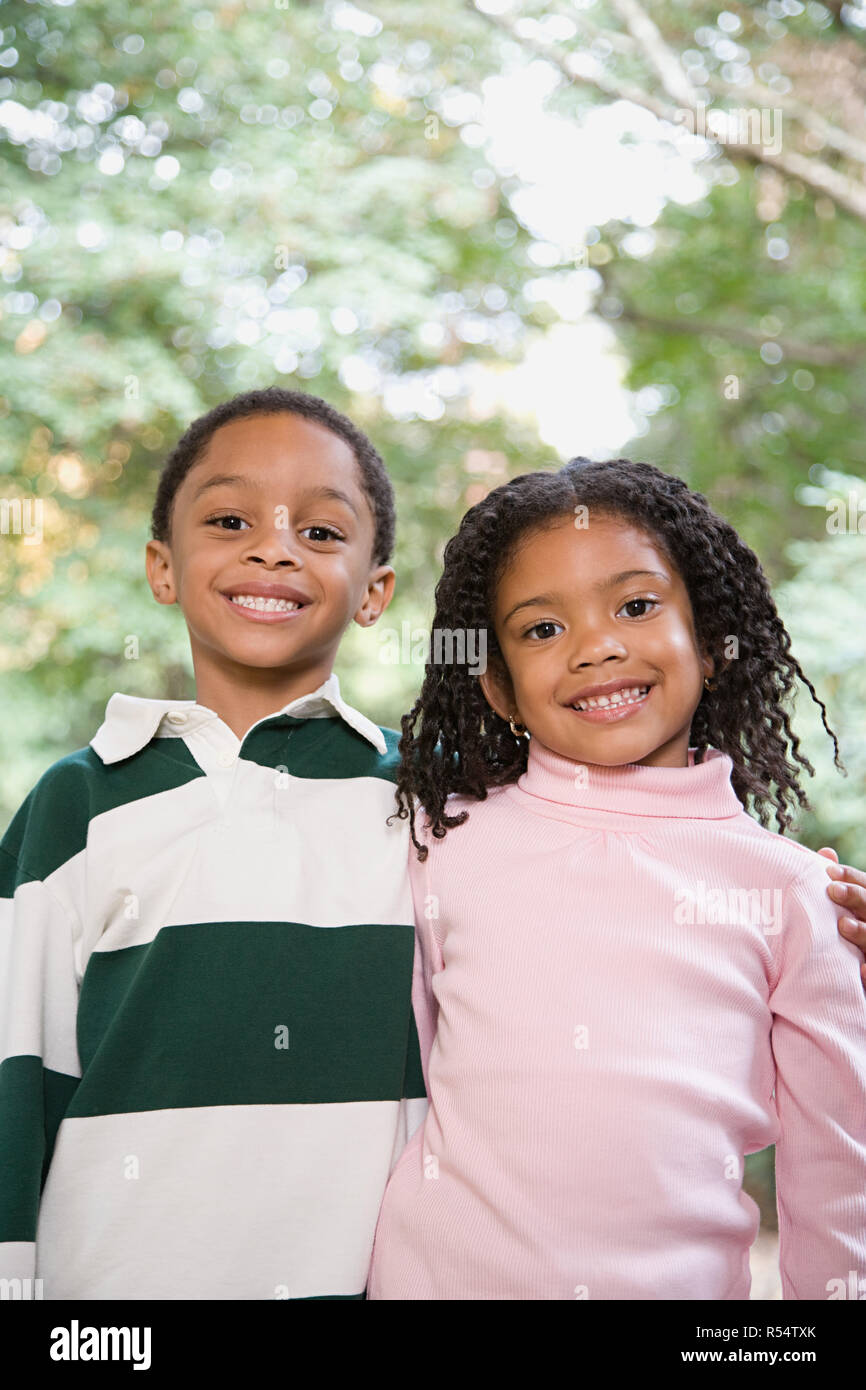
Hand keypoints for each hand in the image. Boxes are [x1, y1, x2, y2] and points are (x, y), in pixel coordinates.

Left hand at [818, 847, 865, 990]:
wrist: (853, 985)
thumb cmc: (846, 941)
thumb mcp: (845, 912)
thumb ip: (839, 886)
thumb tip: (826, 854)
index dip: (853, 878)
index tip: (829, 871)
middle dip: (857, 898)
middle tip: (832, 890)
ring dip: (863, 932)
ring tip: (843, 925)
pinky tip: (860, 969)